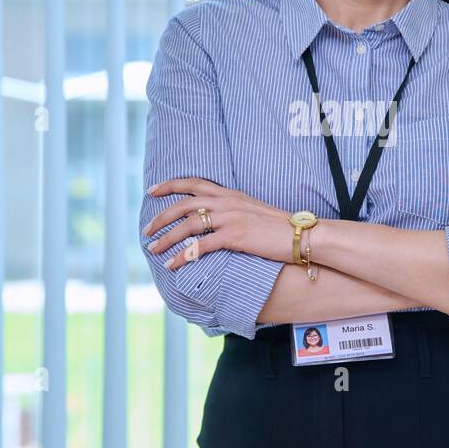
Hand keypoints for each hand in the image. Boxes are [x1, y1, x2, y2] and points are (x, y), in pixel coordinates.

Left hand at [143, 177, 297, 269]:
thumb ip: (234, 211)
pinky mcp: (235, 236)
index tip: (152, 191)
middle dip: (161, 216)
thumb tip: (217, 220)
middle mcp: (227, 202)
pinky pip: (201, 246)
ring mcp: (230, 218)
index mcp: (230, 194)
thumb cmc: (280, 228)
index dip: (170, 186)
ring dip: (166, 237)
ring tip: (153, 249)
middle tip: (146, 230)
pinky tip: (173, 264)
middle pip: (184, 203)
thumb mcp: (253, 211)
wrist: (302, 235)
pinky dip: (183, 255)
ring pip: (187, 225)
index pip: (194, 183)